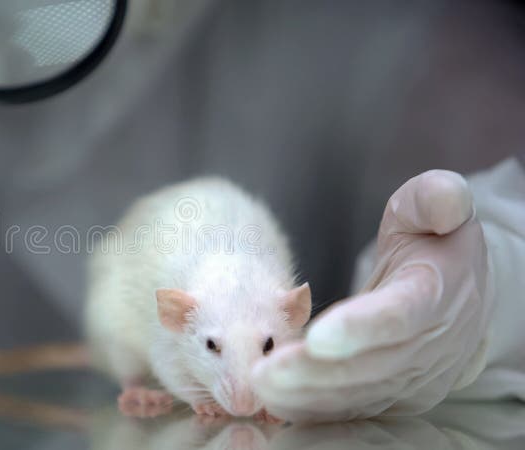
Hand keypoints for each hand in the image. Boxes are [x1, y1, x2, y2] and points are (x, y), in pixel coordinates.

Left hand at [252, 170, 490, 421]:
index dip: (361, 328)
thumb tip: (446, 200)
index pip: (401, 314)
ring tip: (260, 386)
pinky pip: (353, 408)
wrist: (459, 293)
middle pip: (371, 365)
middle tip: (263, 372)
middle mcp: (430, 344)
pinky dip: (314, 408)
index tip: (316, 336)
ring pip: (358, 393)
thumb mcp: (433, 208)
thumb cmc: (432, 242)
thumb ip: (436, 198)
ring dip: (307, 394)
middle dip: (315, 371)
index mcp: (437, 293)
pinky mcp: (395, 395)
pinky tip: (275, 401)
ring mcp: (414, 377)